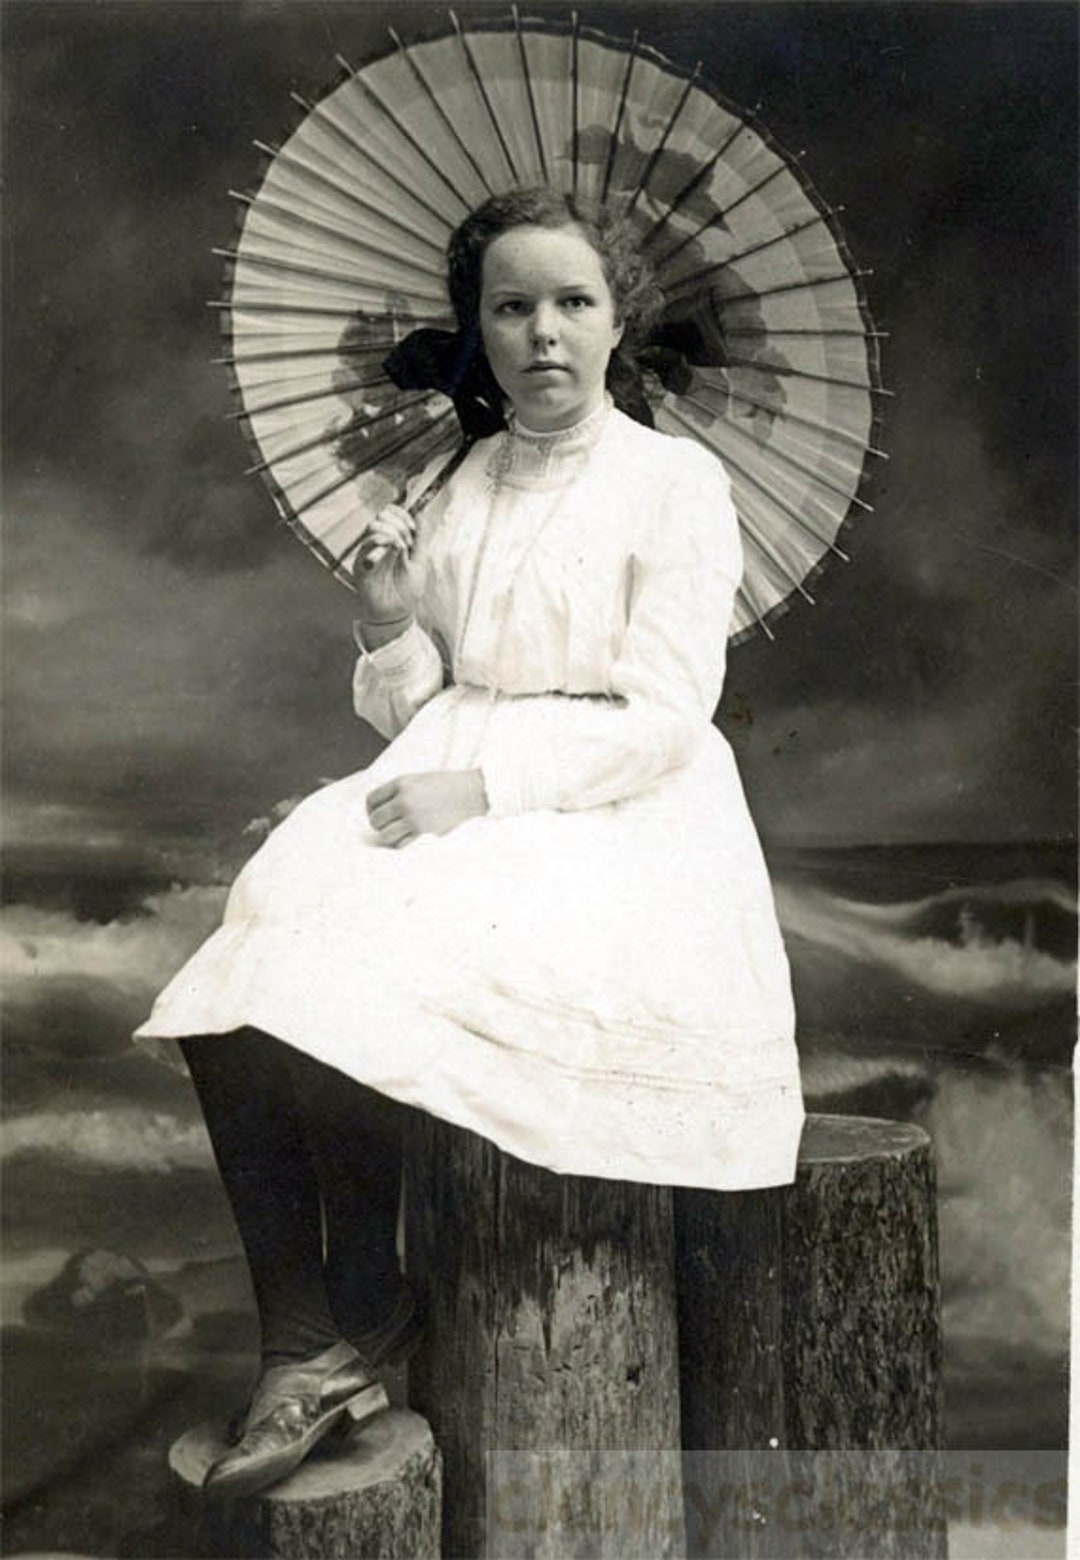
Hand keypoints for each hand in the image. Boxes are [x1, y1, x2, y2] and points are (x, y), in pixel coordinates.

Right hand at [352, 504, 416, 628]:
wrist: (397, 614)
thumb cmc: (407, 591)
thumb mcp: (420, 561)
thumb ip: (421, 539)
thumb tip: (422, 513)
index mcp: (391, 540)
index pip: (390, 514)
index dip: (402, 515)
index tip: (414, 529)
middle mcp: (377, 544)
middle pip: (382, 516)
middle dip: (400, 525)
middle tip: (409, 544)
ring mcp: (368, 553)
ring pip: (374, 526)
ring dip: (392, 533)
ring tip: (401, 549)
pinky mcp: (360, 565)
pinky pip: (366, 545)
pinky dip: (381, 543)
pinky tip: (393, 551)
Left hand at [366, 770, 487, 847]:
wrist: (474, 794)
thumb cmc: (448, 785)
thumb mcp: (419, 779)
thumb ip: (398, 790)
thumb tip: (377, 808)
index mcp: (402, 783)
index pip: (371, 800)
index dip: (371, 808)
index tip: (378, 813)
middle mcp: (405, 801)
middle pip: (376, 820)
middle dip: (380, 823)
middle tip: (389, 824)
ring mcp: (415, 819)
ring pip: (385, 836)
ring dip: (389, 836)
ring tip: (398, 833)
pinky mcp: (425, 834)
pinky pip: (401, 845)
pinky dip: (402, 844)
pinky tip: (409, 838)